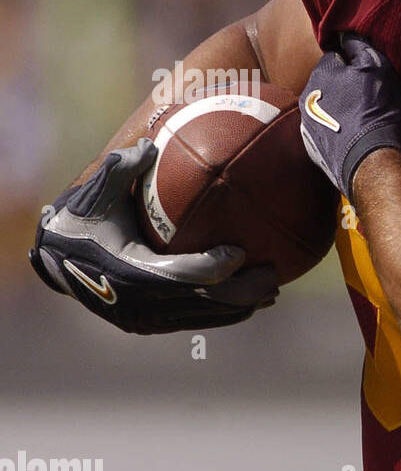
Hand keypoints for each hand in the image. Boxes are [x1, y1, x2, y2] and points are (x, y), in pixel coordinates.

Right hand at [29, 139, 278, 334]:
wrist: (56, 262)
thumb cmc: (81, 222)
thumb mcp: (94, 195)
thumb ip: (121, 170)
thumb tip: (151, 144)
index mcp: (130, 273)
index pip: (183, 276)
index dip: (216, 266)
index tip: (242, 250)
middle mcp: (141, 304)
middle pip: (206, 303)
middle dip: (244, 291)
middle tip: (273, 273)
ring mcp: (147, 320)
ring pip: (206, 318)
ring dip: (242, 305)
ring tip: (272, 288)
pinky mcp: (153, 325)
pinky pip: (198, 321)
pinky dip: (226, 312)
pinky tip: (251, 299)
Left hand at [299, 33, 400, 200]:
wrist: (372, 164)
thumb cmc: (378, 112)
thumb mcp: (379, 70)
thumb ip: (360, 47)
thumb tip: (347, 34)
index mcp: (321, 73)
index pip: (336, 56)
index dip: (355, 64)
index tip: (370, 75)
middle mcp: (307, 96)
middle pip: (328, 83)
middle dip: (344, 87)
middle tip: (368, 98)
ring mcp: (307, 124)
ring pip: (325, 107)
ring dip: (339, 109)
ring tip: (362, 120)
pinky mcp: (314, 148)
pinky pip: (326, 131)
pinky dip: (337, 131)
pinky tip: (354, 137)